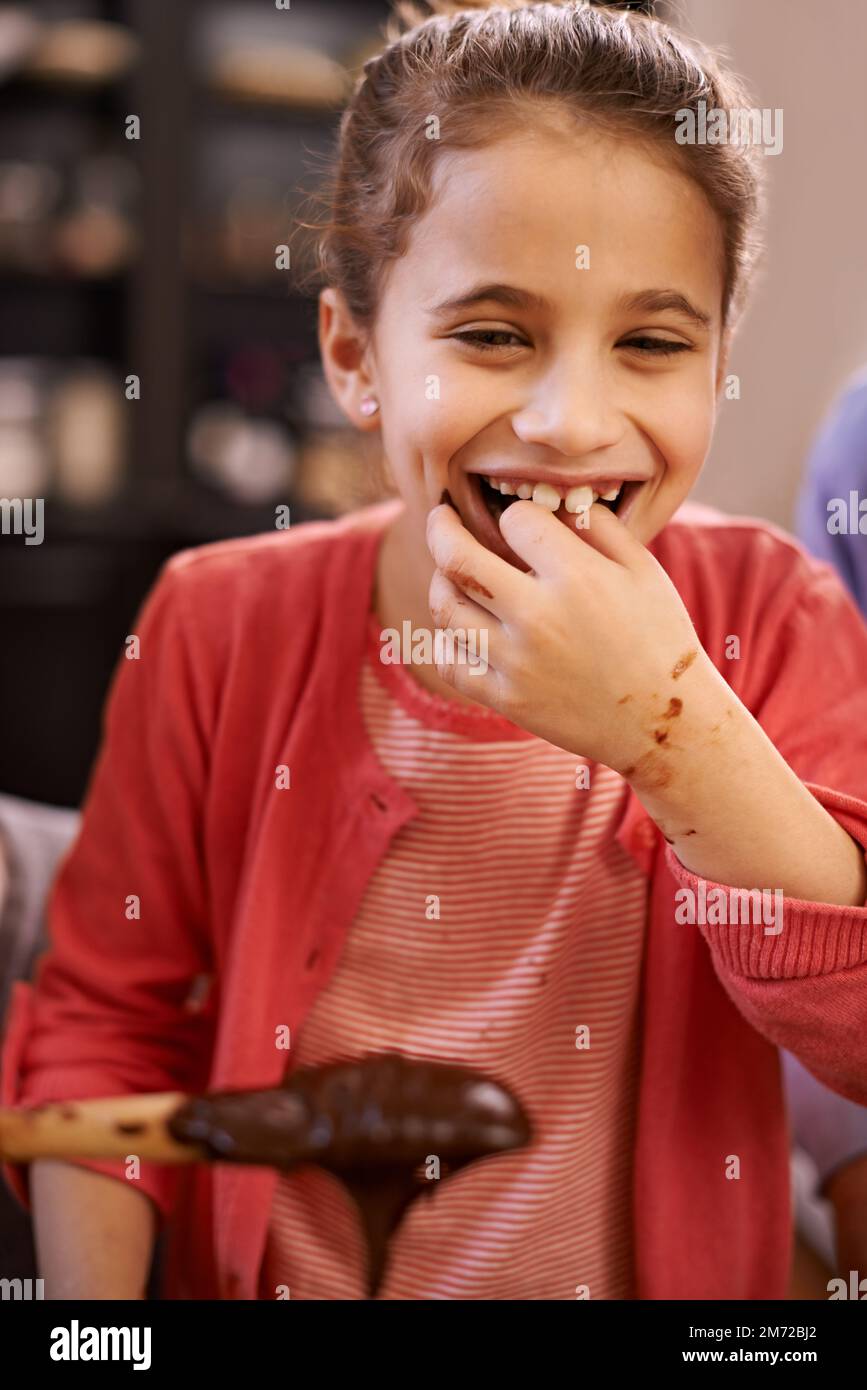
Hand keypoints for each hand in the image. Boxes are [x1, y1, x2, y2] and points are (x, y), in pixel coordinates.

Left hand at [425, 497, 711, 773]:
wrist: (663, 722)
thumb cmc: (659, 638)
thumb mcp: (644, 571)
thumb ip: (599, 526)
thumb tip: (553, 502)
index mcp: (577, 578)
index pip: (514, 520)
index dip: (517, 514)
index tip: (524, 522)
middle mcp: (538, 617)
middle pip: (457, 557)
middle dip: (441, 526)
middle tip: (440, 514)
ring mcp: (516, 662)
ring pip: (445, 607)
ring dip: (440, 580)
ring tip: (448, 570)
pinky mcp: (505, 699)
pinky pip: (449, 661)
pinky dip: (445, 639)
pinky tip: (459, 626)